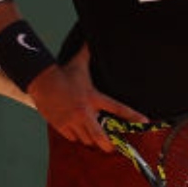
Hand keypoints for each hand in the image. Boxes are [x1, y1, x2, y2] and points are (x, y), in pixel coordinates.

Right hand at [27, 46, 145, 150]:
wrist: (41, 81)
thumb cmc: (62, 72)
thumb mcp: (79, 62)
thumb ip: (87, 52)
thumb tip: (91, 38)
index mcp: (94, 97)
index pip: (118, 108)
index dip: (133, 116)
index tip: (146, 122)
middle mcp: (85, 112)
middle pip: (101, 136)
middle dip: (108, 145)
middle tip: (112, 148)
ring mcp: (72, 120)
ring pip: (86, 139)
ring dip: (90, 139)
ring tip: (93, 139)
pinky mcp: (61, 125)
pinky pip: (72, 138)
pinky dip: (76, 137)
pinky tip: (77, 134)